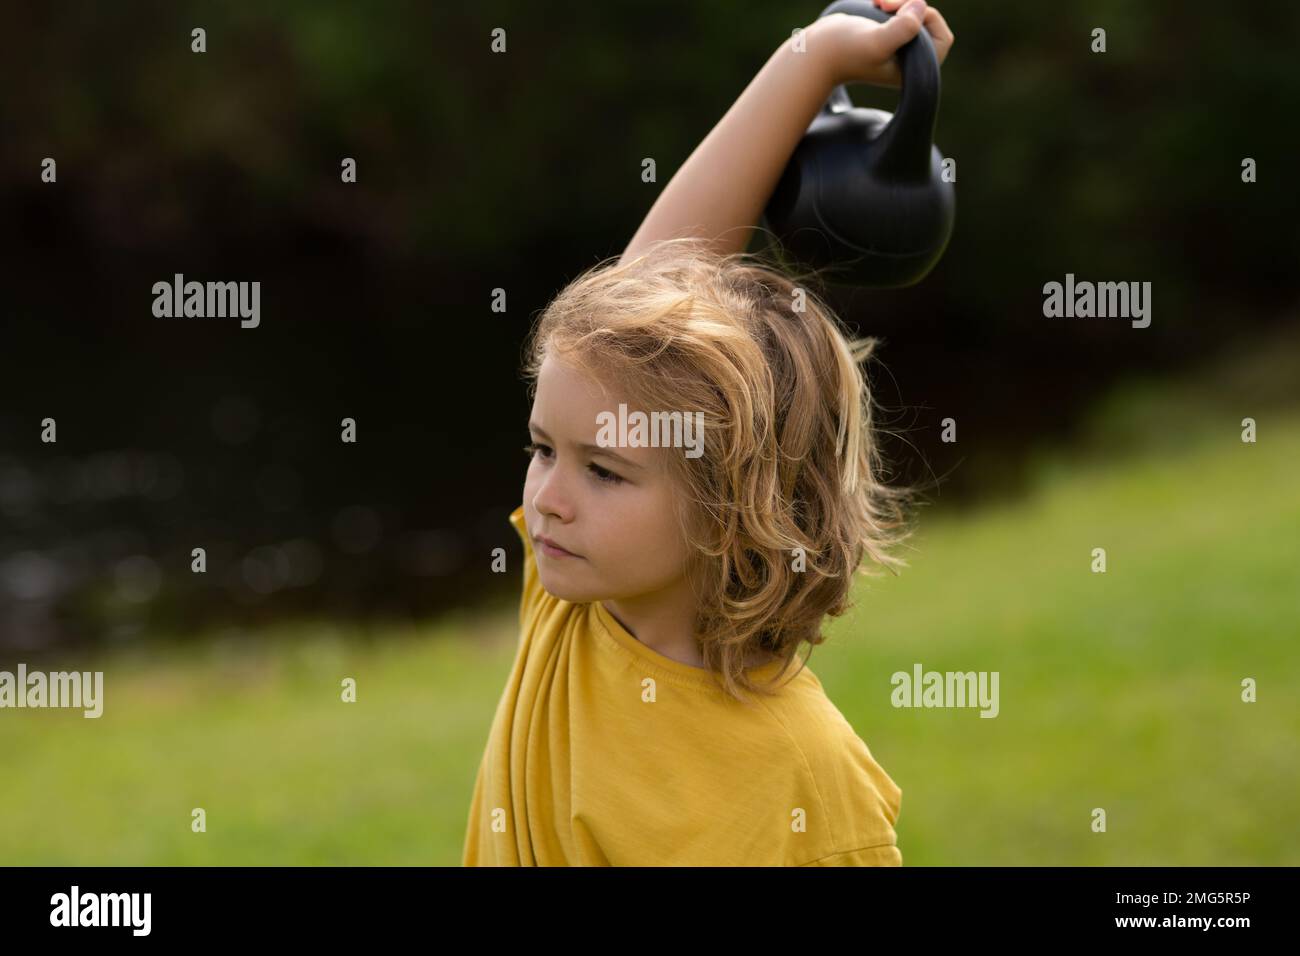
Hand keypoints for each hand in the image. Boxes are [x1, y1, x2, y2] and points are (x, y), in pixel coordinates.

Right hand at [809, 0, 953, 88]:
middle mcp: (909, 59)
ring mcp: (897, 46)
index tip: (901, 16)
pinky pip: (902, 9)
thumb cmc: (843, 51)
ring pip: (914, 11)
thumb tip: (920, 7)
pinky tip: (875, 2)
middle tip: (883, 5)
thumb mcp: (876, 42)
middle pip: (928, 20)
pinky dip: (892, 0)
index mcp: (913, 70)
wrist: (816, 51)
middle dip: (909, 5)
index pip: (942, 37)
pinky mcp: (886, 33)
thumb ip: (903, 29)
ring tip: (877, 2)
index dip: (927, 19)